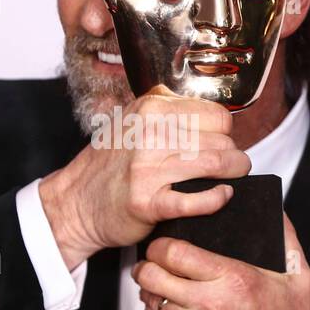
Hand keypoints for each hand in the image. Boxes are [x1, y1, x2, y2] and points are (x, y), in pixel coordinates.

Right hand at [39, 88, 250, 268]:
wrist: (76, 202)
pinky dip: (217, 198)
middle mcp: (150, 134)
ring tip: (230, 178)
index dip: (225, 131)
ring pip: (217, 165)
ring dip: (233, 174)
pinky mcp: (148, 202)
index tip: (220, 141)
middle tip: (228, 164)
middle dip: (232, 154)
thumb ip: (165, 107)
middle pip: (222, 140)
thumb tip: (204, 107)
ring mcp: (147, 169)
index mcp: (150, 108)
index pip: (217, 114)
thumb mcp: (131, 119)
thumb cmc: (109, 164)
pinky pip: (198, 200)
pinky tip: (220, 196)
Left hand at [132, 212, 309, 309]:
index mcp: (233, 280)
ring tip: (161, 289)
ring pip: (150, 301)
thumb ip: (287, 240)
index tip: (163, 245)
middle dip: (147, 266)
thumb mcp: (299, 281)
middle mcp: (208, 306)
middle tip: (152, 264)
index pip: (174, 251)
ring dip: (151, 293)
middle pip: (152, 274)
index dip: (161, 245)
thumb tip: (275, 212)